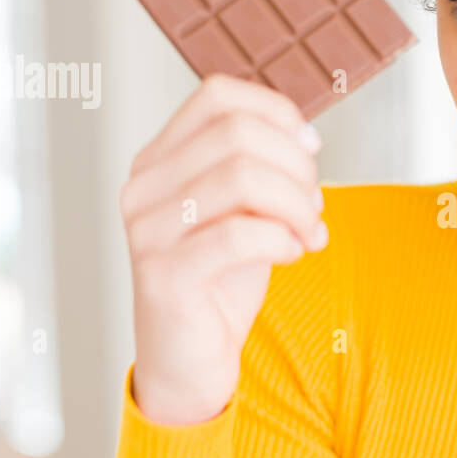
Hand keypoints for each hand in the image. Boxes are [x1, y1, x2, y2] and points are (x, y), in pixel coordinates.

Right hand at [119, 74, 326, 424]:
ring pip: (243, 177)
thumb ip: (262, 170)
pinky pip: (240, 234)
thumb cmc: (219, 283)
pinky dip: (283, 240)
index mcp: (159, 160)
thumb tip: (306, 137)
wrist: (188, 362)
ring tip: (308, 232)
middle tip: (313, 205)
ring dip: (297, 204)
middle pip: (238, 133)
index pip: (216, 96)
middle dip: (296, 166)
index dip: (276, 112)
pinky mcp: (164, 276)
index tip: (311, 148)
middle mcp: (143, 188)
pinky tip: (292, 255)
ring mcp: (147, 231)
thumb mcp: (243, 212)